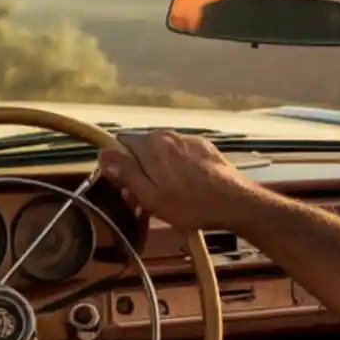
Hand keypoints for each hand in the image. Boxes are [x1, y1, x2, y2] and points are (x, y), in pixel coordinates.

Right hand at [97, 130, 268, 231]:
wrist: (236, 203)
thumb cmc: (189, 205)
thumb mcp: (150, 197)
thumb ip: (126, 173)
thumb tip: (103, 154)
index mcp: (150, 145)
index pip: (120, 145)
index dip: (120, 166)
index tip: (128, 187)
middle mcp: (167, 135)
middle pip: (141, 148)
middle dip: (141, 169)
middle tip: (149, 196)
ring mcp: (188, 139)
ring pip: (161, 152)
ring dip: (160, 169)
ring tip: (171, 193)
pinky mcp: (204, 146)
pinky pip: (181, 153)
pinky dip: (179, 166)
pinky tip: (189, 185)